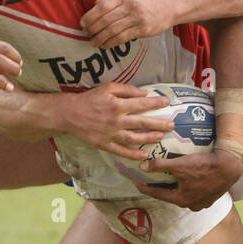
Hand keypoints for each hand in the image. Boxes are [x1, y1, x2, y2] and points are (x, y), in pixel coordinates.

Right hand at [56, 83, 172, 159]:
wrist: (70, 113)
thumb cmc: (90, 98)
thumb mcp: (107, 88)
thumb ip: (126, 90)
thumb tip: (144, 93)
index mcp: (117, 105)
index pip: (141, 104)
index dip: (156, 102)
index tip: (167, 102)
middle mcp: (116, 121)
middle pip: (141, 123)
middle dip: (158, 124)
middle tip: (172, 125)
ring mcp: (110, 134)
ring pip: (134, 138)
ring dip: (149, 139)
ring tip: (161, 137)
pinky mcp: (104, 144)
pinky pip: (121, 151)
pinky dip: (133, 155)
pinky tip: (144, 155)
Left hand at [80, 0, 172, 47]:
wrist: (168, 6)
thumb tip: (95, 5)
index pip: (102, 6)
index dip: (90, 16)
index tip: (83, 23)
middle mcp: (131, 5)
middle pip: (106, 19)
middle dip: (92, 28)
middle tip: (85, 33)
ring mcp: (137, 18)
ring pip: (113, 30)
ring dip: (100, 38)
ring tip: (93, 42)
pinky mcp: (142, 30)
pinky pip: (122, 38)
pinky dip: (111, 43)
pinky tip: (104, 45)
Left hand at [135, 149, 242, 210]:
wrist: (229, 166)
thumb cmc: (205, 166)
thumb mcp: (180, 164)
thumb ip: (160, 165)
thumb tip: (142, 167)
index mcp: (181, 199)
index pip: (157, 194)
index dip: (146, 187)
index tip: (137, 182)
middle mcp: (191, 204)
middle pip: (170, 195)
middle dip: (161, 186)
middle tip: (151, 178)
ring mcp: (202, 202)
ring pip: (183, 194)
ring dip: (175, 186)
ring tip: (168, 177)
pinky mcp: (211, 197)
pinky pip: (194, 192)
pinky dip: (187, 185)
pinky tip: (186, 178)